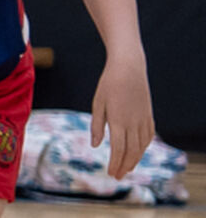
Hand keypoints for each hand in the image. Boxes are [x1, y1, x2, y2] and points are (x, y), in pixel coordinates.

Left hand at [92, 57, 153, 178]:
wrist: (129, 68)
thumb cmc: (108, 84)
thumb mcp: (97, 104)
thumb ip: (97, 126)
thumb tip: (95, 146)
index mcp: (119, 121)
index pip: (118, 149)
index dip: (115, 163)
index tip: (111, 173)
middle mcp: (133, 122)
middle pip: (132, 151)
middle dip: (125, 166)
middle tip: (118, 177)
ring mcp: (143, 119)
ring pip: (142, 146)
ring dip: (135, 159)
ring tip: (127, 168)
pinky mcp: (148, 115)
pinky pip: (148, 135)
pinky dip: (144, 147)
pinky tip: (138, 152)